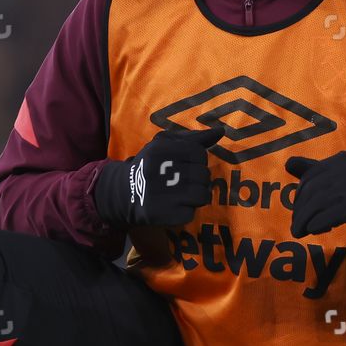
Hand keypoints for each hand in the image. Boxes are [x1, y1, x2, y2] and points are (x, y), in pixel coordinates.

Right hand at [94, 126, 223, 226]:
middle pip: (203, 175)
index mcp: (161, 150)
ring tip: (186, 194)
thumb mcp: (166, 145)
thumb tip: (221, 132)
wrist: (124, 192)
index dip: (199, 160)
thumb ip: (194, 138)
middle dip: (199, 179)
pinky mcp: (163, 214)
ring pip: (202, 195)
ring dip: (198, 196)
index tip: (189, 165)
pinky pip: (191, 213)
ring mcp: (160, 194)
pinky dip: (187, 211)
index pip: (199, 153)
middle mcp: (159, 170)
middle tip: (187, 181)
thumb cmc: (152, 165)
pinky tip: (176, 206)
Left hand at [284, 151, 345, 249]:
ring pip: (319, 204)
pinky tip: (316, 231)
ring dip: (305, 221)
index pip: (311, 176)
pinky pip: (331, 215)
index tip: (298, 213)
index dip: (299, 196)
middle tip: (296, 227)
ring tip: (300, 232)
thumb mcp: (340, 182)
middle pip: (313, 191)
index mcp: (343, 159)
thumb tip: (288, 163)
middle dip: (300, 211)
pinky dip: (318, 224)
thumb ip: (316, 172)